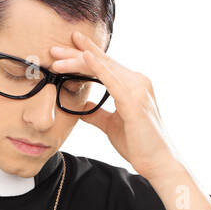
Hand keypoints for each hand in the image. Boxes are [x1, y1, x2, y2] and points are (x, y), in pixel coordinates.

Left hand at [50, 30, 181, 180]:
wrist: (157, 163)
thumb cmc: (138, 145)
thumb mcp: (111, 125)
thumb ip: (96, 114)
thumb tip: (81, 108)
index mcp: (133, 85)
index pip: (106, 65)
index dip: (87, 54)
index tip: (67, 46)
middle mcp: (138, 81)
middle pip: (103, 62)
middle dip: (77, 53)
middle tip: (53, 49)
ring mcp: (137, 89)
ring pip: (103, 68)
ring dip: (79, 60)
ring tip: (56, 56)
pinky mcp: (134, 101)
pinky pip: (112, 80)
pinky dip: (98, 67)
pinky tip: (85, 56)